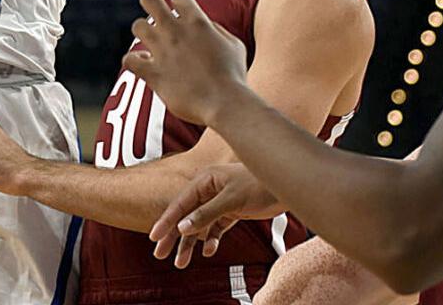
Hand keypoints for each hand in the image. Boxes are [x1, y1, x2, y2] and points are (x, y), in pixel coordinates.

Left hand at [122, 0, 248, 126]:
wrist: (225, 104)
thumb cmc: (234, 76)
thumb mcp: (234, 45)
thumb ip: (216, 30)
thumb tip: (204, 23)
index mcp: (198, 22)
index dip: (179, 3)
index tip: (183, 16)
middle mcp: (176, 32)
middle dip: (151, 3)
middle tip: (158, 18)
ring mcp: (163, 51)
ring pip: (138, 26)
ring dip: (143, 33)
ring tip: (153, 44)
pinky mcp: (152, 73)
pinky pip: (129, 59)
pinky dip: (132, 61)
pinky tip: (142, 65)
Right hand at [148, 163, 282, 268]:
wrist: (288, 183)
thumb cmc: (261, 183)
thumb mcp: (231, 199)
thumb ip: (206, 214)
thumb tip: (183, 228)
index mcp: (205, 180)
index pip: (180, 203)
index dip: (166, 221)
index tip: (154, 236)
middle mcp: (209, 190)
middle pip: (185, 216)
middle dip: (173, 236)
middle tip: (160, 253)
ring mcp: (220, 201)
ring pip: (199, 225)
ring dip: (190, 244)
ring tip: (181, 262)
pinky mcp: (232, 211)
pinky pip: (215, 228)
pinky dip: (211, 240)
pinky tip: (209, 250)